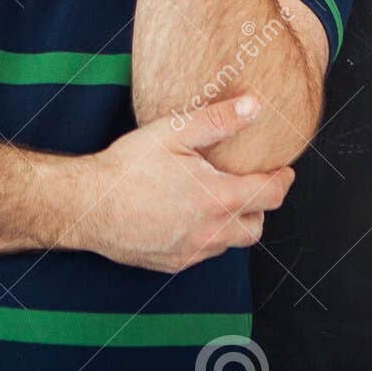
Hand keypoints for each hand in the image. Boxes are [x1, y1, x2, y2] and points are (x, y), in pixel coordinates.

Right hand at [54, 95, 293, 272]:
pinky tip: (192, 215)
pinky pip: (204, 253)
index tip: (284, 170)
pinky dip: (209, 236)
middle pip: (256, 227)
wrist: (87, 206)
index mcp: (217, 199)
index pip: (270, 196)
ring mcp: (190, 252)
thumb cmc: (128, 167)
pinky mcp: (171, 264)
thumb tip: (255, 106)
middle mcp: (209, 232)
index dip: (283, 181)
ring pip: (230, 243)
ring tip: (221, 197)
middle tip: (253, 183)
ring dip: (234, 223)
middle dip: (261, 206)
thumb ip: (219, 120)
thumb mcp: (174, 132)